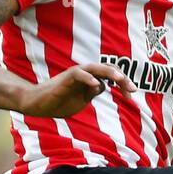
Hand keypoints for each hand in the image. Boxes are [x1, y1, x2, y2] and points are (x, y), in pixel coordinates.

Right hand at [16, 62, 135, 117]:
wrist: (39, 105)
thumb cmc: (59, 102)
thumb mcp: (82, 100)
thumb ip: (92, 93)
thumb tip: (103, 86)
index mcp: (90, 79)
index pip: (110, 76)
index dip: (123, 83)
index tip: (132, 95)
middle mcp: (84, 73)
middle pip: (107, 69)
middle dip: (122, 78)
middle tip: (133, 90)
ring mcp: (75, 75)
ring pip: (95, 68)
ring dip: (108, 72)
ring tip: (120, 78)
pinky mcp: (65, 79)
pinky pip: (78, 74)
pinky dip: (87, 78)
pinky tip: (96, 84)